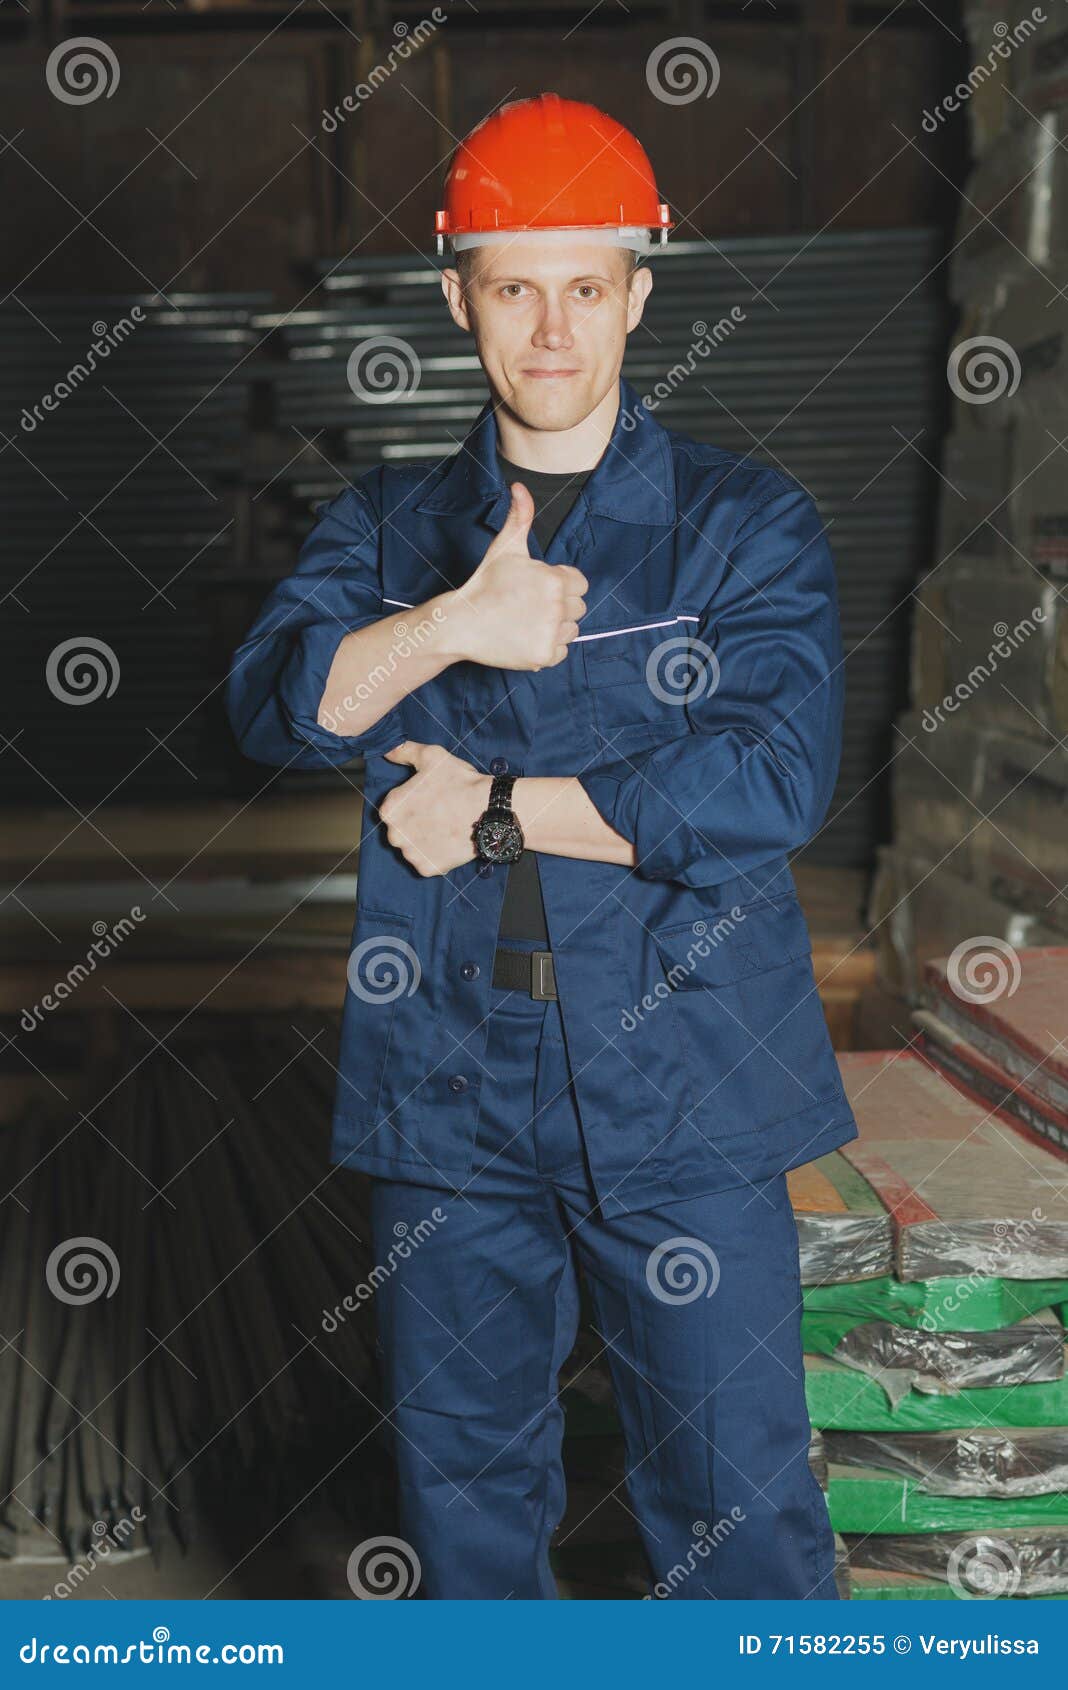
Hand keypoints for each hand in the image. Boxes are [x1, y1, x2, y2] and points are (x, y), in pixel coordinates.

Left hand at [380, 741, 490, 876]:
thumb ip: (404, 752)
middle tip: (438, 813)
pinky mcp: (427, 868)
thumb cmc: (460, 782)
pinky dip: (436, 855)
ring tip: (445, 827)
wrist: (489, 810)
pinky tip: (449, 841)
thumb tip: (386, 750)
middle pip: (400, 829)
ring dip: (424, 840)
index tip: (428, 799)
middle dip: (415, 823)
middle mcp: (393, 835)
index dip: (412, 802)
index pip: (394, 807)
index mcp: (390, 809)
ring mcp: (410, 854)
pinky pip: (426, 862)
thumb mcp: (431, 757)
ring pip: (412, 847)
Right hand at [438, 482, 587, 670]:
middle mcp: (557, 606)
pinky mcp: (544, 656)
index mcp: (555, 579)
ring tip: (527, 622)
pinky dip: (547, 649)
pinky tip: (525, 638)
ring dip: (554, 628)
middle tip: (528, 607)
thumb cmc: (484, 584)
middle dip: (558, 607)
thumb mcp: (505, 548)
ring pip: (571, 630)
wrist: (461, 623)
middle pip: (577, 608)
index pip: (580, 584)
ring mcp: (551, 633)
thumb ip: (520, 517)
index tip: (536, 589)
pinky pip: (562, 652)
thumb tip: (519, 487)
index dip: (560, 585)